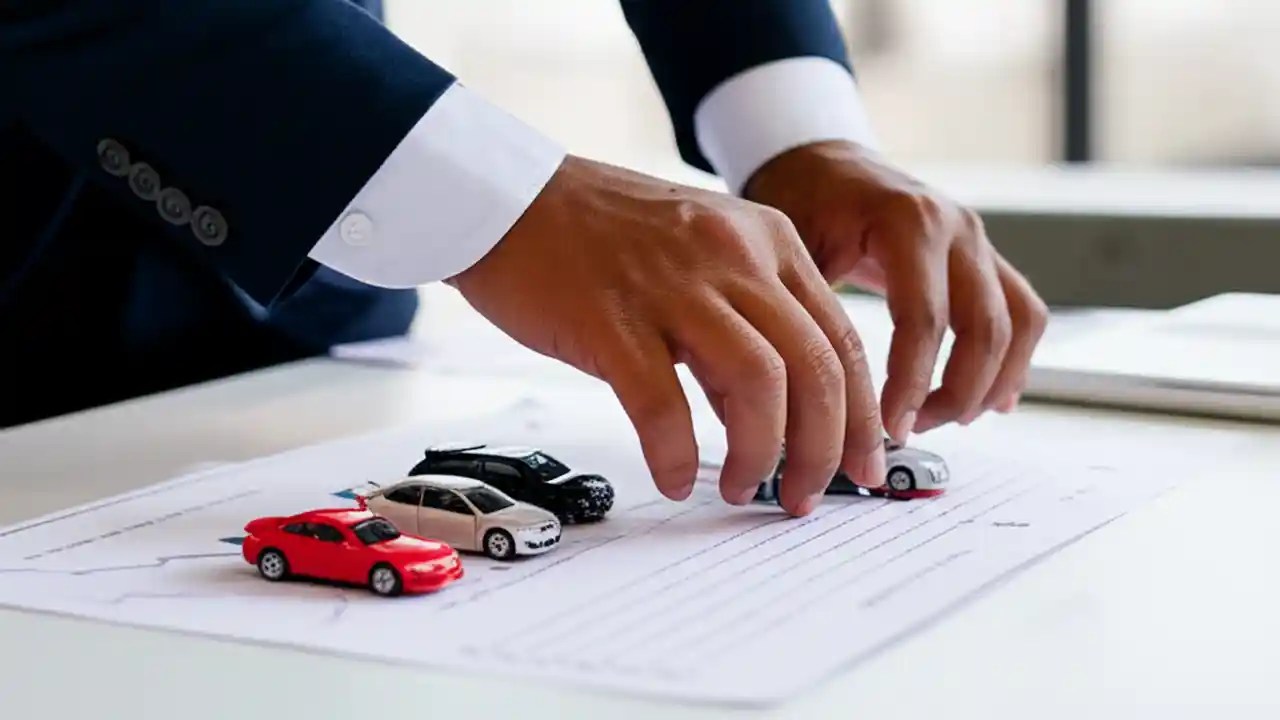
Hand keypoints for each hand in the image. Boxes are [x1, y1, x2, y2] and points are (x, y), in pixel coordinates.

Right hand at [447, 155, 887, 515]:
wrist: (509, 198)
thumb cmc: (600, 234)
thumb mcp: (702, 250)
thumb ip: (746, 317)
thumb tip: (774, 413)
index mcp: (766, 239)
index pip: (842, 339)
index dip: (860, 414)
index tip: (862, 463)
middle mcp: (732, 256)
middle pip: (815, 367)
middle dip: (823, 448)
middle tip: (805, 496)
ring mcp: (673, 286)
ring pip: (759, 384)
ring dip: (762, 453)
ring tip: (743, 487)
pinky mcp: (611, 320)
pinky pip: (663, 404)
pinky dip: (675, 453)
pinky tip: (671, 477)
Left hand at [743, 140, 1048, 439]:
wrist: (824, 165)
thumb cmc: (804, 201)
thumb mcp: (793, 246)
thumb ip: (807, 307)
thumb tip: (804, 389)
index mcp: (908, 221)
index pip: (924, 319)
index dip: (910, 383)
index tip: (889, 426)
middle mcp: (957, 227)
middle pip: (984, 329)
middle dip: (953, 394)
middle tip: (911, 429)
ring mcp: (979, 241)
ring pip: (1019, 324)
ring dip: (990, 383)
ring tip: (945, 420)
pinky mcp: (987, 259)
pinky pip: (1023, 314)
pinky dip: (1013, 361)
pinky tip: (987, 400)